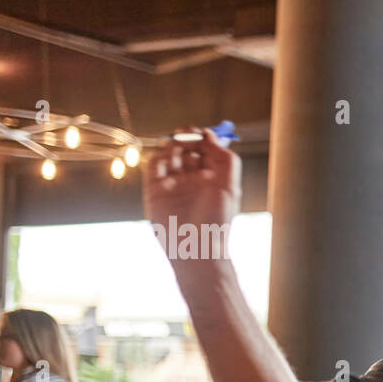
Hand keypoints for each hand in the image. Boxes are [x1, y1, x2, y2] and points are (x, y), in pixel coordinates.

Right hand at [141, 125, 241, 260]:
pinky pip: (153, 167)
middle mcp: (191, 180)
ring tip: (178, 144)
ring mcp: (172, 184)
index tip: (202, 133)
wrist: (195, 248)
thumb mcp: (229, 187)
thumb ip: (225, 160)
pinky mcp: (154, 191)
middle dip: (185, 138)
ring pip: (168, 155)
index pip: (204, 150)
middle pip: (185, 149)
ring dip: (172, 145)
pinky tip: (167, 154)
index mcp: (210, 179)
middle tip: (187, 133)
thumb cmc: (217, 221)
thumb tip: (210, 135)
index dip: (202, 139)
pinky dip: (158, 156)